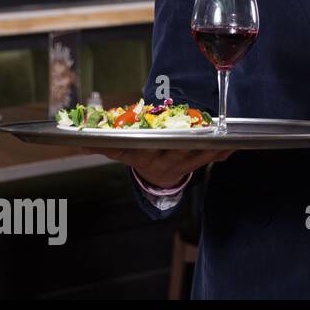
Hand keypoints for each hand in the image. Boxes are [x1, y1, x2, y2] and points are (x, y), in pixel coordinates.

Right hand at [80, 147, 234, 188]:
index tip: (157, 137)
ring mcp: (180, 165)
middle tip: (199, 130)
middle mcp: (162, 162)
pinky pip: (210, 159)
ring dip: (212, 147)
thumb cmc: (138, 156)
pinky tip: (234, 144)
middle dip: (188, 141)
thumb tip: (75, 143)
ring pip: (197, 156)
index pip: (145, 149)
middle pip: (176, 151)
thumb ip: (103, 145)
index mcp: (143, 156)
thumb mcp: (121, 153)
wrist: (155, 180)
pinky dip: (222, 152)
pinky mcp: (194, 165)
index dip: (151, 144)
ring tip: (226, 136)